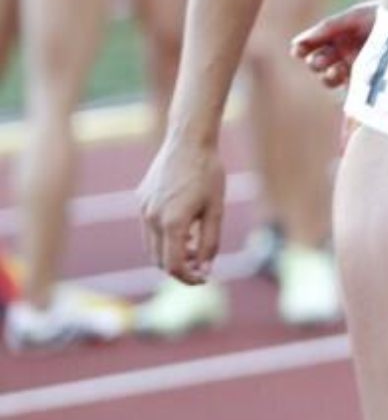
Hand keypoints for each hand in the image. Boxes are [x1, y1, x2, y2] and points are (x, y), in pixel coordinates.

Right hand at [138, 137, 227, 283]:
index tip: (204, 278)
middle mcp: (152, 219)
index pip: (173, 266)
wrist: (188, 141)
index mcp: (172, 223)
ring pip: (152, 246)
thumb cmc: (208, 173)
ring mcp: (143, 209)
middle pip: (159, 260)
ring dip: (170, 253)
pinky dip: (163, 237)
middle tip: (201, 266)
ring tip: (194, 246)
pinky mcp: (140, 201)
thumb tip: (205, 269)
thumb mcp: (216, 210)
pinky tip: (184, 228)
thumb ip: (210, 242)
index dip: (188, 278)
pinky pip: (149, 228)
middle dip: (180, 268)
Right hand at [291, 0, 378, 88]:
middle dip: (316, 61)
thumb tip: (296, 42)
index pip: (312, 45)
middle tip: (320, 61)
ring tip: (335, 71)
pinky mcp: (366, 84)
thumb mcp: (357, 16)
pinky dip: (345, 91)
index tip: (298, 49)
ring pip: (329, 79)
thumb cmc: (386, 17)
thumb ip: (328, 27)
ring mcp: (354, 69)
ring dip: (327, 76)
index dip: (302, 48)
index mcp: (337, 36)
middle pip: (318, 62)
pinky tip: (348, 84)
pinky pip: (348, 91)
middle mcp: (343, 54)